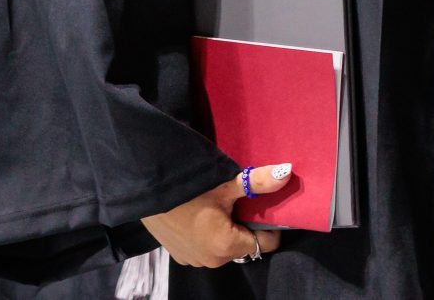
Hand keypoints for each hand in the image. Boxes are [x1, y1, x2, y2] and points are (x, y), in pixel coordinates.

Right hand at [140, 162, 289, 267]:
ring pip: (225, 247)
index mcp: (227, 246)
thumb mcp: (225, 183)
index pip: (267, 242)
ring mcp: (195, 260)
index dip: (270, 224)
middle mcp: (213, 260)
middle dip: (246, 224)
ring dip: (226, 230)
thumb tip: (287, 172)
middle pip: (245, 245)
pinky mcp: (180, 255)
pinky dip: (208, 234)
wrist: (146, 190)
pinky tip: (199, 214)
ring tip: (216, 206)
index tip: (262, 205)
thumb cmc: (188, 188)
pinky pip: (205, 248)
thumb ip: (258, 181)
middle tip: (236, 201)